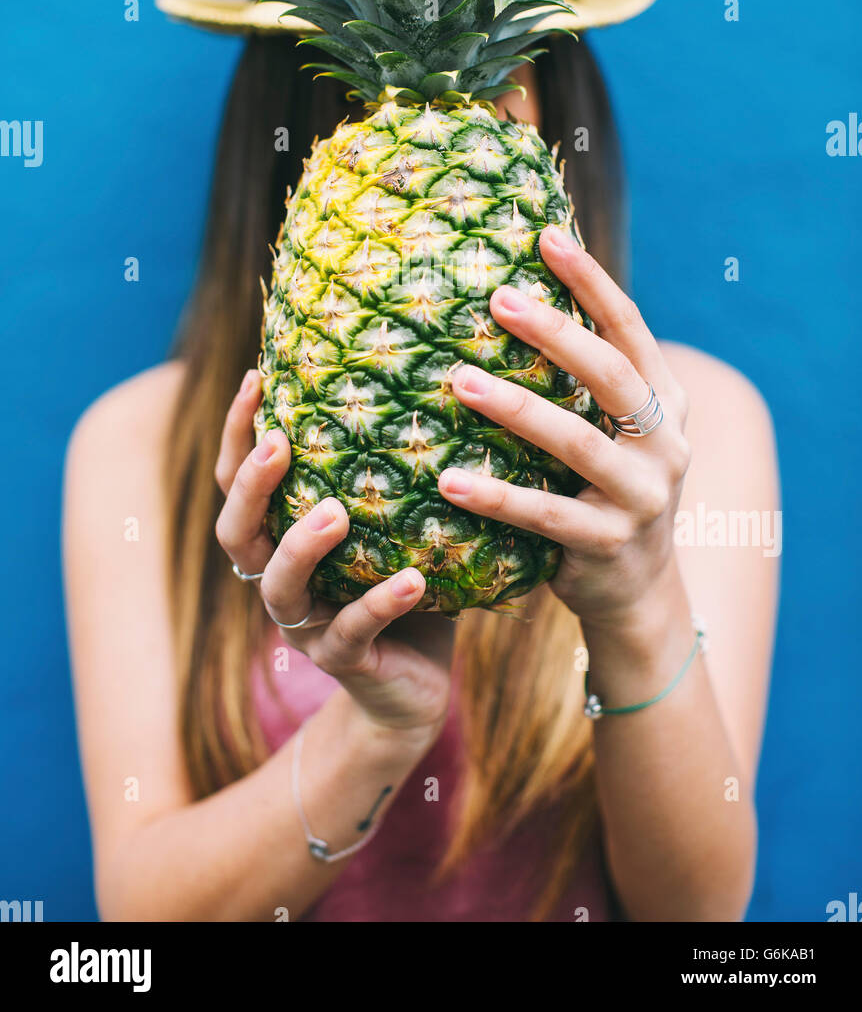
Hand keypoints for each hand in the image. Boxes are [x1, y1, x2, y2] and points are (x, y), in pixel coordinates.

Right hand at [214, 373, 452, 748]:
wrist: (414, 690)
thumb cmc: (401, 584)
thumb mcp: (390, 526)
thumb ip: (386, 475)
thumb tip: (418, 377)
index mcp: (279, 541)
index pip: (238, 482)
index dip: (238, 433)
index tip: (256, 376)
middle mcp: (279, 582)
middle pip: (237, 533)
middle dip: (251, 486)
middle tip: (278, 442)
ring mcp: (308, 626)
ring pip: (280, 589)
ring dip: (302, 547)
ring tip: (335, 513)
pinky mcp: (347, 663)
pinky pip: (354, 633)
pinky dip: (382, 604)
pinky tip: (412, 580)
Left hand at [438, 227, 691, 630]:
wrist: (635, 590)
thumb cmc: (604, 488)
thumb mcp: (614, 431)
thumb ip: (588, 379)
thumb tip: (517, 296)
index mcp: (666, 402)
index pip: (630, 328)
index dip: (591, 281)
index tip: (546, 236)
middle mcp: (665, 443)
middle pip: (610, 375)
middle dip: (555, 332)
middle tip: (498, 299)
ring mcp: (642, 496)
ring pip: (578, 442)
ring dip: (517, 408)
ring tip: (459, 381)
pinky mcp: (607, 542)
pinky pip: (544, 514)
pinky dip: (496, 496)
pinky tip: (448, 480)